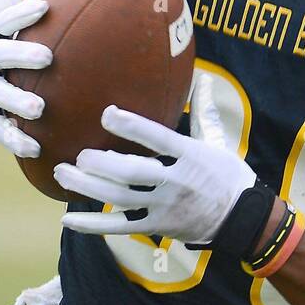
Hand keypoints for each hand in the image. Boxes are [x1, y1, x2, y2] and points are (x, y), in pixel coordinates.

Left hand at [55, 106, 258, 245]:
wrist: (242, 219)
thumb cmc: (228, 175)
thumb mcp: (219, 141)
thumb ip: (204, 111)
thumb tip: (204, 77)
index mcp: (191, 156)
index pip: (158, 139)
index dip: (132, 127)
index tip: (107, 114)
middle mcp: (176, 182)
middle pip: (132, 173)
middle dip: (101, 164)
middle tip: (79, 154)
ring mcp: (164, 206)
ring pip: (120, 198)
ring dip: (88, 187)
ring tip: (62, 173)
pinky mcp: (157, 226)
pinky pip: (120, 227)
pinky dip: (93, 224)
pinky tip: (68, 219)